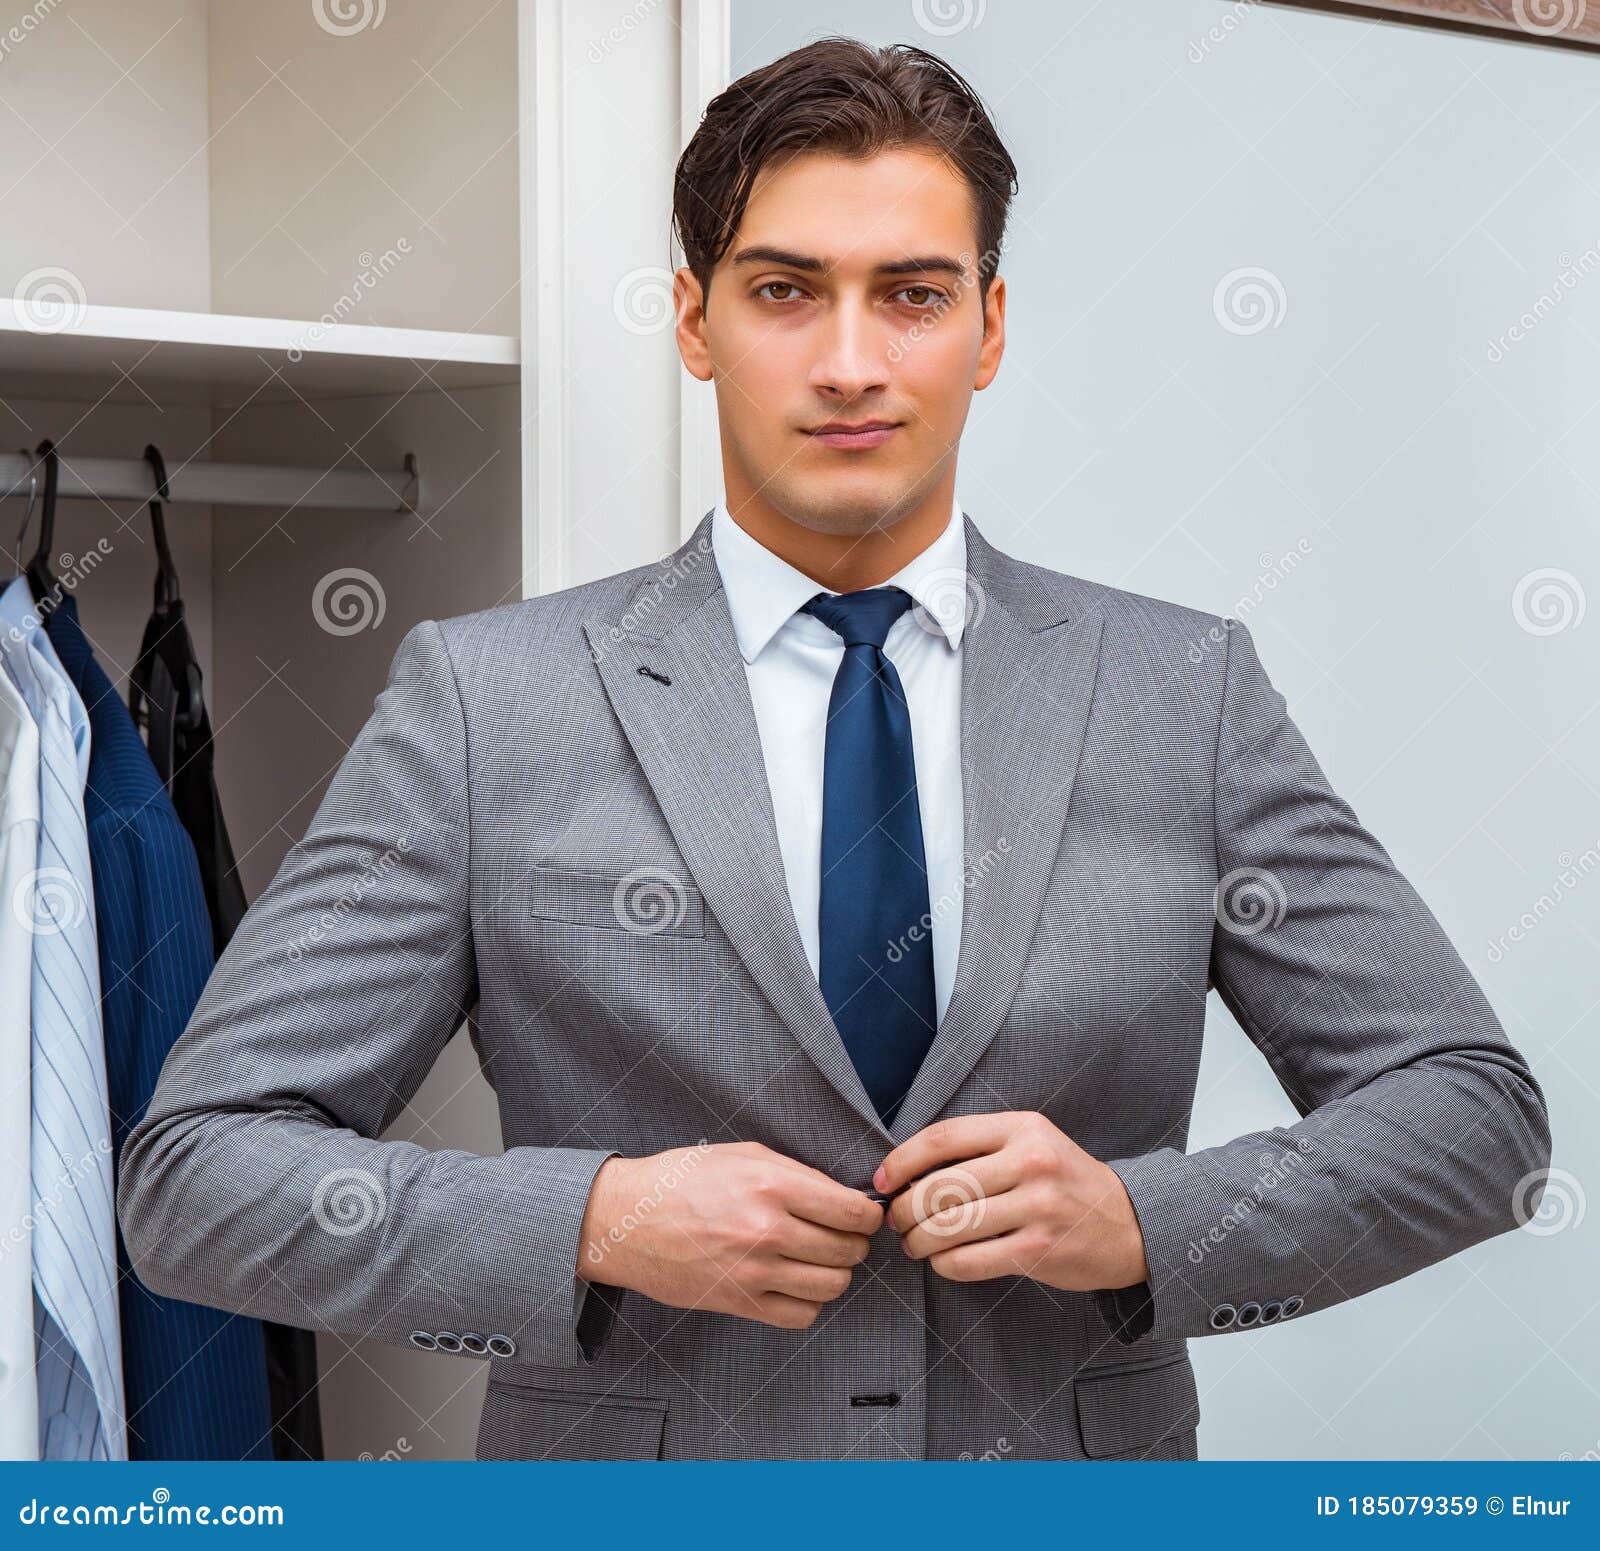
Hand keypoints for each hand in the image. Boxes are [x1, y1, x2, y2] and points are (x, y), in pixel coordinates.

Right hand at [578, 1142, 884, 1328]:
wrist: (628, 1221)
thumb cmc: (684, 1180)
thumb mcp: (744, 1155)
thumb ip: (798, 1174)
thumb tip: (844, 1195)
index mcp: (771, 1187)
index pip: (851, 1212)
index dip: (869, 1215)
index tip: (866, 1215)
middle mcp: (766, 1232)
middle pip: (847, 1251)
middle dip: (855, 1243)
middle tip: (844, 1235)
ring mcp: (754, 1273)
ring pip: (831, 1287)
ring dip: (836, 1273)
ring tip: (822, 1259)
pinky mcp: (740, 1304)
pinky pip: (801, 1315)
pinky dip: (809, 1302)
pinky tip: (797, 1282)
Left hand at [875, 1112, 1149, 1292]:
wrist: (1130, 1223)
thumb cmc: (1064, 1182)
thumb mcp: (1030, 1144)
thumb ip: (979, 1148)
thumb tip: (905, 1169)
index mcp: (1021, 1128)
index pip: (943, 1138)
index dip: (901, 1160)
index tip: (881, 1181)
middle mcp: (1030, 1162)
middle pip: (940, 1186)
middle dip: (904, 1208)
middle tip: (895, 1221)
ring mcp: (1038, 1207)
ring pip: (950, 1225)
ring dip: (919, 1240)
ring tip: (914, 1244)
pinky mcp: (1041, 1249)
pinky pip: (970, 1260)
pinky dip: (944, 1264)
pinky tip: (942, 1262)